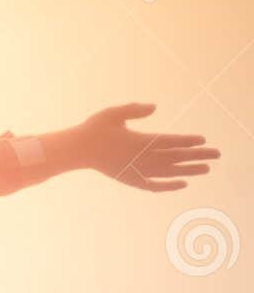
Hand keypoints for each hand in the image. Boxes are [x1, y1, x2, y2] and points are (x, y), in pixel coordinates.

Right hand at [59, 103, 218, 192]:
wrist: (75, 151)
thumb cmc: (93, 129)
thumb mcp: (112, 113)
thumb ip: (134, 110)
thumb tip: (154, 107)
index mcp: (138, 141)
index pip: (169, 142)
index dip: (188, 141)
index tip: (203, 141)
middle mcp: (140, 158)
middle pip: (175, 157)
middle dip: (197, 156)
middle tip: (217, 155)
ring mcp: (136, 170)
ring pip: (169, 172)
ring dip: (189, 170)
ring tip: (206, 169)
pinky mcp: (130, 179)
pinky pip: (154, 185)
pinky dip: (169, 185)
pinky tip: (183, 184)